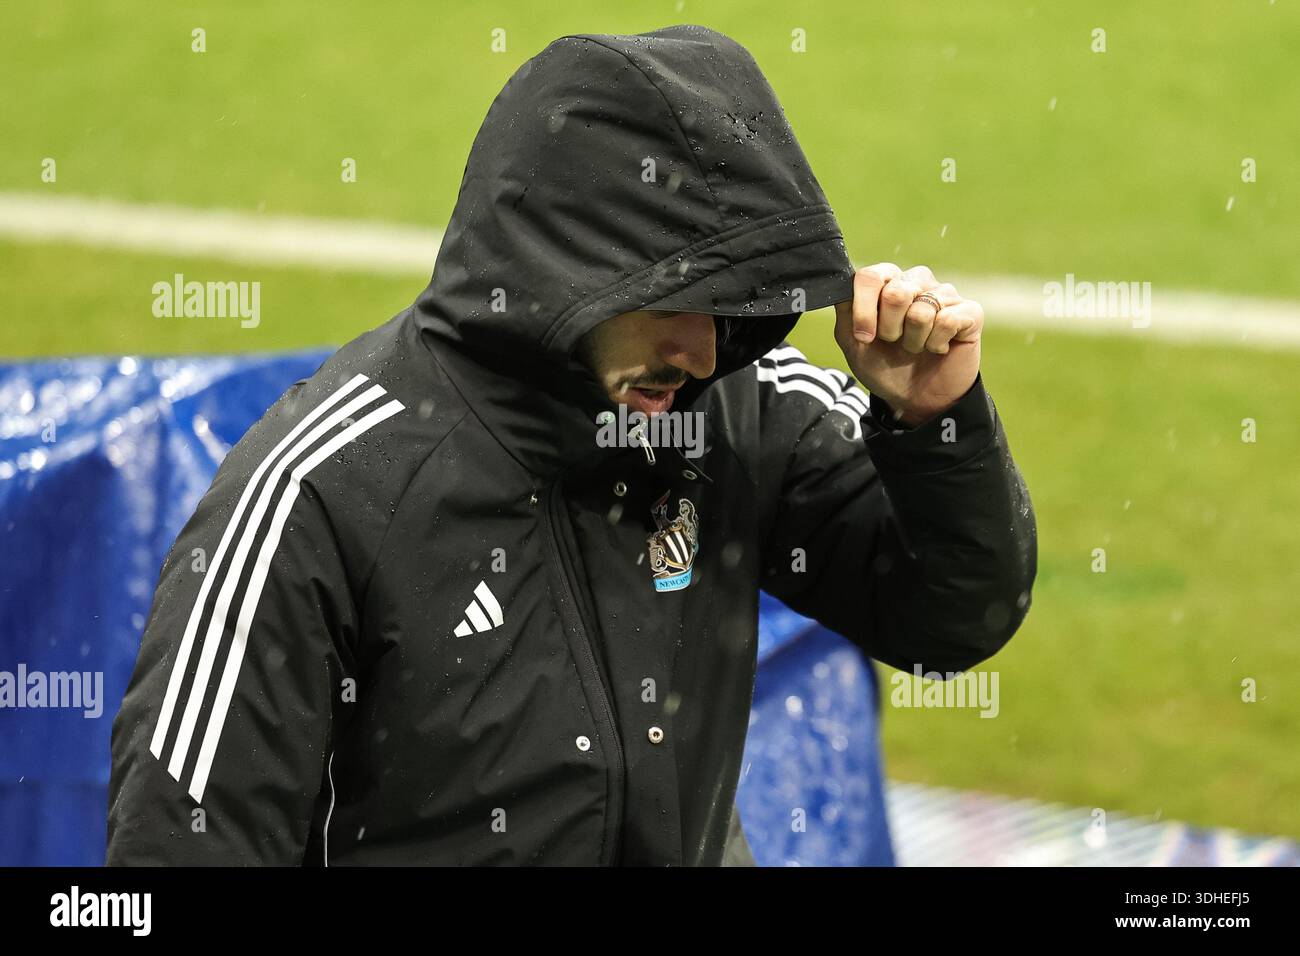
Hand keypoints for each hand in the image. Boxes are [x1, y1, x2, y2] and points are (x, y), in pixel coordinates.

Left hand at [833, 263, 982, 425]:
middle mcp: (917, 281)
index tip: (864, 337)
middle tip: (895, 342)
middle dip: (890, 329)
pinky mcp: (970, 311)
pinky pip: (947, 320)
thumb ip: (846, 311)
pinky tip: (938, 348)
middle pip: (896, 292)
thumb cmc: (885, 366)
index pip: (871, 276)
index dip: (864, 310)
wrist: (916, 399)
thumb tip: (842, 285)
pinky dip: (936, 344)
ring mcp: (945, 294)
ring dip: (914, 341)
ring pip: (921, 310)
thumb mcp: (854, 343)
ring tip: (917, 347)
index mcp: (888, 282)